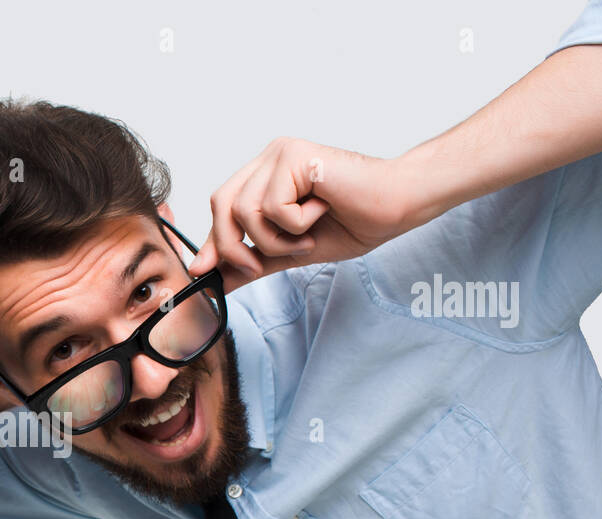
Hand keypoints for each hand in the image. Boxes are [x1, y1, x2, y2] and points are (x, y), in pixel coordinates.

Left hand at [190, 138, 420, 291]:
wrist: (397, 207)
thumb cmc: (355, 222)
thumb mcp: (293, 251)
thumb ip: (255, 261)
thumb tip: (218, 281)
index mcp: (266, 176)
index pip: (223, 207)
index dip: (212, 241)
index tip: (203, 271)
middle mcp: (269, 159)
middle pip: (222, 205)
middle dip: (234, 245)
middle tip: (258, 265)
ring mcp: (281, 154)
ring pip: (245, 210)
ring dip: (276, 238)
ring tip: (306, 235)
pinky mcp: (295, 155)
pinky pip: (273, 206)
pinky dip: (295, 223)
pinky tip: (321, 211)